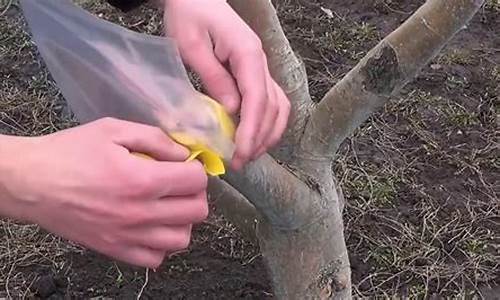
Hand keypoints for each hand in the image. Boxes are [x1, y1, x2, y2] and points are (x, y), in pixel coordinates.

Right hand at [0, 118, 207, 267]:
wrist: (31, 182)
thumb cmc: (69, 153)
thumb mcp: (113, 130)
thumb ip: (155, 138)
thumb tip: (184, 154)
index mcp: (142, 180)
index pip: (196, 180)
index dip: (196, 168)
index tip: (186, 164)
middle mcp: (140, 213)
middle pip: (197, 211)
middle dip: (195, 193)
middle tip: (180, 183)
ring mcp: (128, 236)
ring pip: (181, 239)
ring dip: (183, 220)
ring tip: (169, 205)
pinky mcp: (114, 250)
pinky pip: (155, 259)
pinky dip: (161, 244)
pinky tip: (152, 226)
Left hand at [164, 0, 290, 168]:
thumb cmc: (189, 15)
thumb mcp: (192, 45)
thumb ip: (213, 78)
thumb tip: (231, 111)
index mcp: (247, 53)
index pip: (257, 99)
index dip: (251, 130)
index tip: (240, 153)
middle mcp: (261, 61)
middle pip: (272, 107)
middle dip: (258, 138)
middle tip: (240, 162)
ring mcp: (261, 66)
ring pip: (279, 105)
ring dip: (268, 133)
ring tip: (249, 155)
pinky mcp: (255, 71)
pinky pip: (272, 100)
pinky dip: (268, 122)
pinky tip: (256, 136)